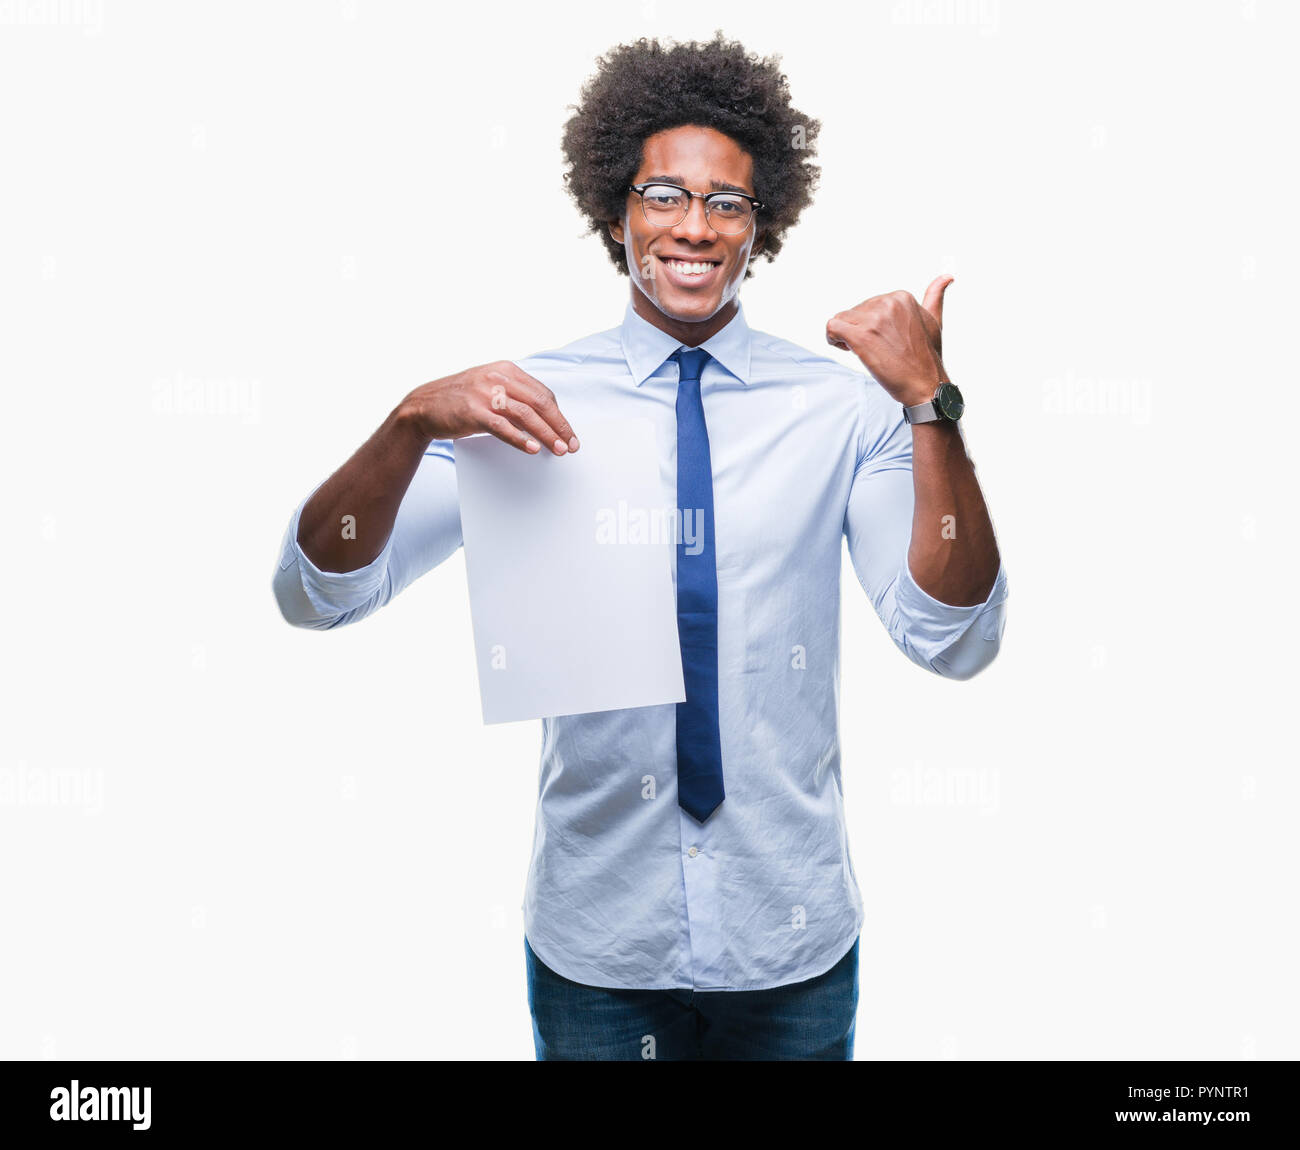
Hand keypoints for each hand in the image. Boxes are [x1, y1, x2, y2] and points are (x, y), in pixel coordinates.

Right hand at [397, 362, 579, 455]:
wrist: (422, 405)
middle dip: (559, 426)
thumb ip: (513, 394)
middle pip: (540, 403)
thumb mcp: (488, 386)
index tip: (567, 433)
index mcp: (505, 370)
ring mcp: (485, 394)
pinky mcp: (473, 412)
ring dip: (546, 435)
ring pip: (526, 415)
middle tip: (570, 445)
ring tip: (557, 450)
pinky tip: (531, 449)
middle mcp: (497, 378)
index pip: (542, 393)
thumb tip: (543, 416)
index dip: (559, 415)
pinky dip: (520, 439)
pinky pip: (503, 427)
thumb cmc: (458, 399)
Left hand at [825, 275, 952, 406]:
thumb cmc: (927, 357)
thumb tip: (947, 277)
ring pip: (842, 319)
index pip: (869, 305)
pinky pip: (832, 326)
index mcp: (901, 297)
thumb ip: (935, 296)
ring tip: (863, 351)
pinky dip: (833, 338)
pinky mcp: (861, 336)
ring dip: (846, 335)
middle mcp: (887, 303)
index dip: (870, 324)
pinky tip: (846, 349)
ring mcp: (874, 319)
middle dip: (859, 330)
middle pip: (855, 312)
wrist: (925, 384)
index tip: (882, 339)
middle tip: (876, 350)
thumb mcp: (934, 320)